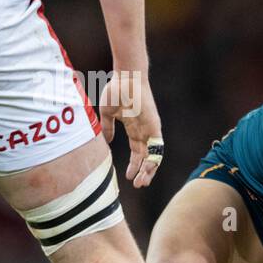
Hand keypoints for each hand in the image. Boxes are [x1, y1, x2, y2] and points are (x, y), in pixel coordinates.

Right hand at [98, 68, 162, 187]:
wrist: (126, 77)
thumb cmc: (117, 91)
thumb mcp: (108, 114)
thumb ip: (107, 128)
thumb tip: (105, 142)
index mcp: (134, 130)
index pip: (137, 152)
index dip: (133, 165)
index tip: (126, 176)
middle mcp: (145, 132)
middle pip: (147, 157)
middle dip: (142, 172)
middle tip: (137, 185)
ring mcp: (151, 129)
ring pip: (154, 155)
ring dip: (149, 170)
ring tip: (142, 182)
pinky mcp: (155, 126)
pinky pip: (157, 146)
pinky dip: (153, 158)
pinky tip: (147, 169)